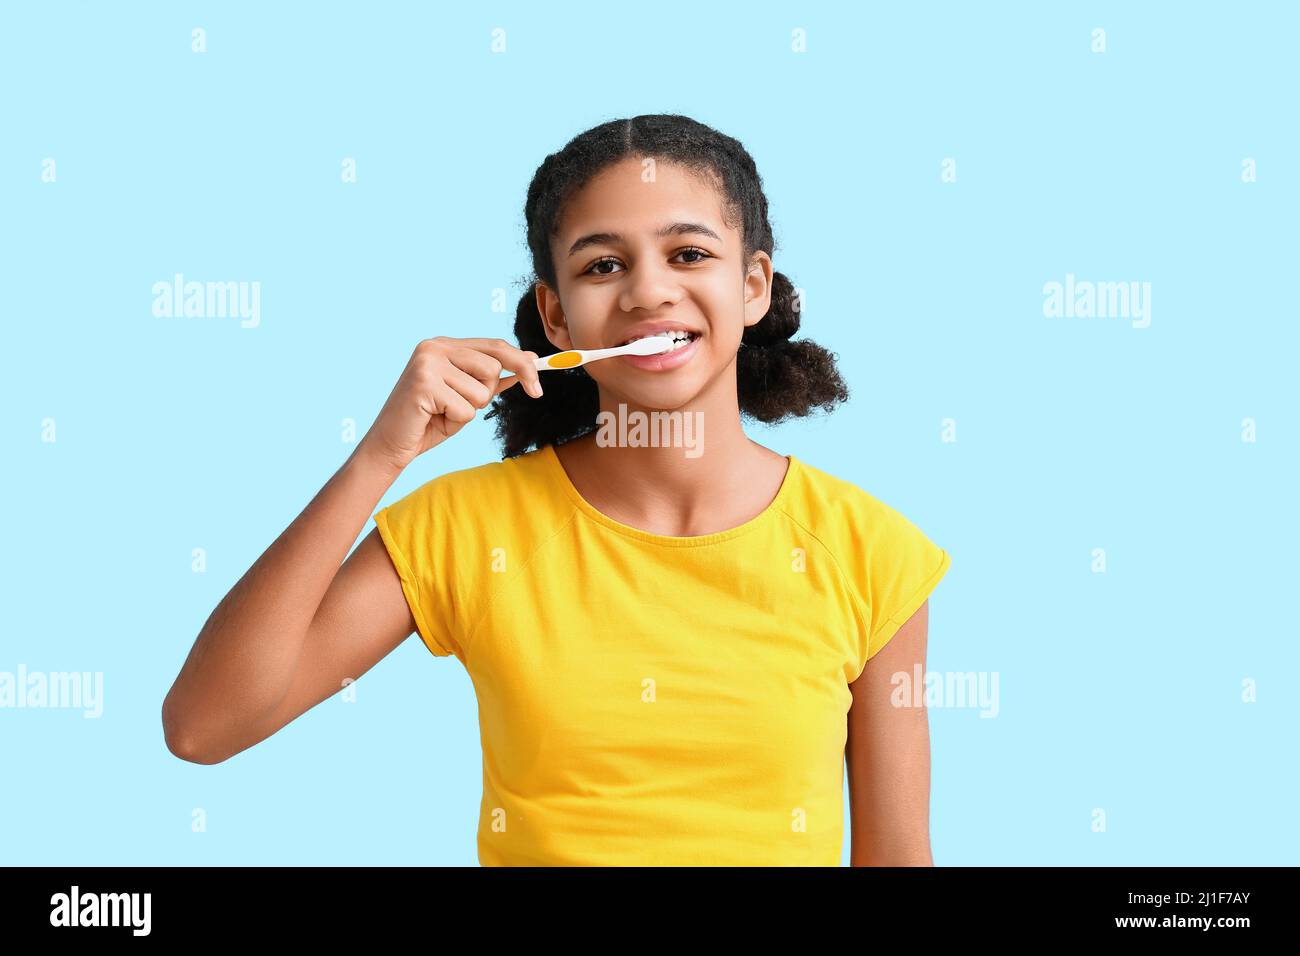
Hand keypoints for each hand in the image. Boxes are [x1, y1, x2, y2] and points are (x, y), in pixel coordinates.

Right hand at [357, 337, 542, 475]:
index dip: (521, 364)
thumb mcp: (465, 398)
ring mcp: (428, 362)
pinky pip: (466, 409)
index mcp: (444, 345)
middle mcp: (435, 347)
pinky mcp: (424, 383)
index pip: (495, 346)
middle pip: (493, 367)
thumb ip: (490, 381)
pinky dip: (455, 422)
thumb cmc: (428, 421)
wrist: (390, 444)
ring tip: (442, 412)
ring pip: (482, 390)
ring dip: (468, 410)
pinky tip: (433, 418)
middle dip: (486, 394)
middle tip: (459, 407)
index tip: (538, 387)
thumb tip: (527, 367)